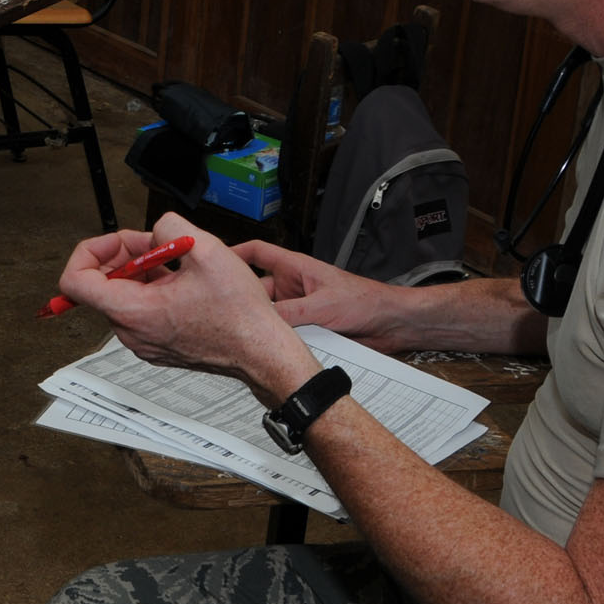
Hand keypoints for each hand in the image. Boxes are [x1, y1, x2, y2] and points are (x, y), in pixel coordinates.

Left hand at [56, 214, 319, 402]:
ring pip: (124, 295)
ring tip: (175, 260)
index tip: (117, 241)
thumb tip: (158, 229)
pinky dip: (153, 289)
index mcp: (132, 312)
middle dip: (125, 254)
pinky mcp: (157, 344)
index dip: (90, 251)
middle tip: (156, 243)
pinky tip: (182, 280)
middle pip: (101, 284)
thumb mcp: (206, 250)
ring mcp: (143, 341)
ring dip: (142, 270)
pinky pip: (141, 310)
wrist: (262, 352)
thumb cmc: (239, 316)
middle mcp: (131, 331)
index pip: (73, 282)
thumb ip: (169, 227)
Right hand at [234, 241, 422, 352]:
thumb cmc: (366, 301)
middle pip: (256, 291)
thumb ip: (289, 314)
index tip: (213, 263)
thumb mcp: (321, 306)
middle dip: (243, 302)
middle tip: (226, 314)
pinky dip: (276, 342)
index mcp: (295, 268)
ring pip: (269, 316)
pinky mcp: (306, 329)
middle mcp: (293, 287)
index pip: (256, 253)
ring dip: (263, 326)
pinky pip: (283, 335)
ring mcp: (298, 309)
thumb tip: (260, 322)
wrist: (390, 324)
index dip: (233, 254)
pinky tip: (269, 350)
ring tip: (248, 335)